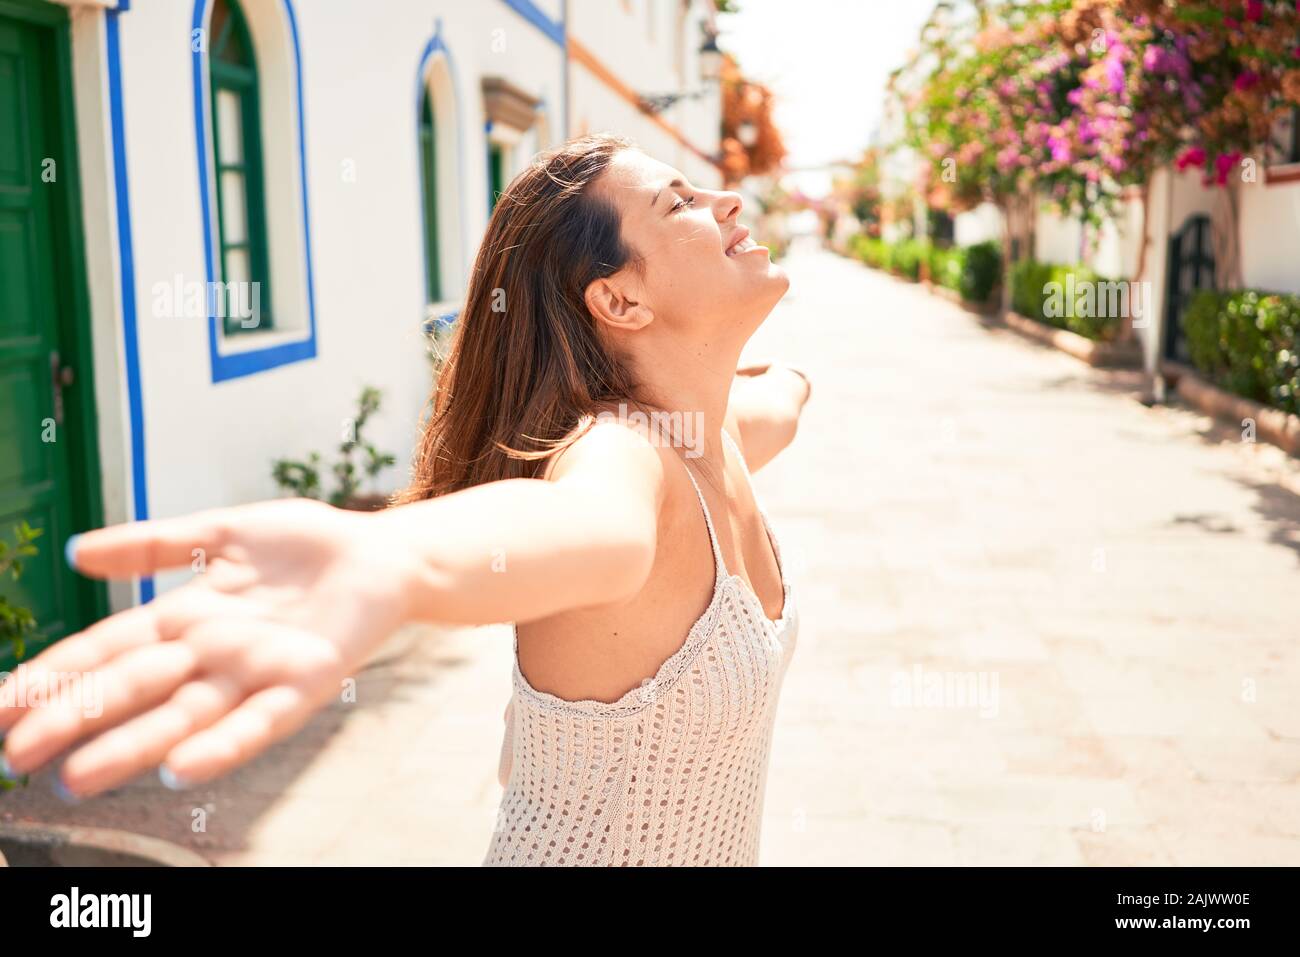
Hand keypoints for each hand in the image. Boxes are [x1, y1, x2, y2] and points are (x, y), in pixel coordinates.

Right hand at [0, 498, 415, 799]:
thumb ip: (156, 544)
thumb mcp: (223, 532)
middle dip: (75, 719)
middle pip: (133, 688)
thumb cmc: (305, 545)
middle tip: (16, 756)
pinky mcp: (307, 681)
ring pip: (184, 715)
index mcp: (187, 618)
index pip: (106, 649)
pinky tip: (184, 766)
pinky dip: (224, 744)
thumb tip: (75, 552)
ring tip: (79, 777)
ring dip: (133, 746)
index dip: (54, 674)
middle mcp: (213, 654)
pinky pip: (261, 720)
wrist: (381, 553)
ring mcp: (258, 672)